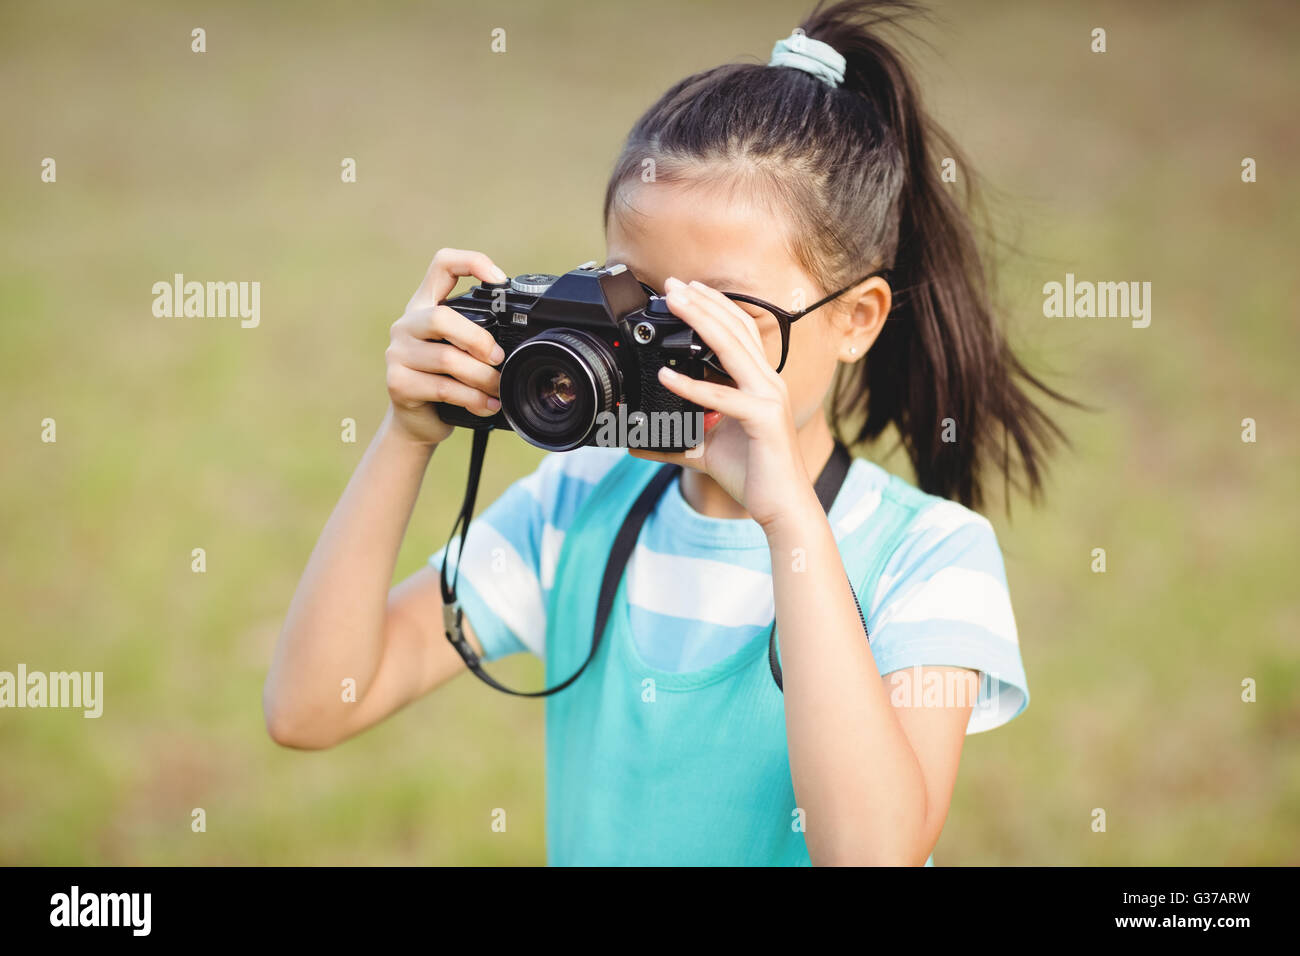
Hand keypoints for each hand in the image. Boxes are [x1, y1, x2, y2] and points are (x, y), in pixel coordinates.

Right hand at [385, 248, 507, 445]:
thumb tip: (524, 341)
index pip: (442, 265)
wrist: (418, 421)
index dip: (471, 262)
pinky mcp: (398, 383)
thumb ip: (478, 335)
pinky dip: (473, 398)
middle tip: (499, 359)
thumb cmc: (446, 379)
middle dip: (478, 340)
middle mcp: (407, 324)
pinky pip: (443, 387)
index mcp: (424, 305)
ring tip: (497, 389)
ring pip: (447, 358)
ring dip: (482, 377)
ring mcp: (397, 353)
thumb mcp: (461, 350)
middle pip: (441, 317)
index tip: (499, 280)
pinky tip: (487, 405)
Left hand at [628, 276, 813, 529]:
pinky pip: (723, 397)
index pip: (738, 330)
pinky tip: (666, 376)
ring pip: (731, 349)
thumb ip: (678, 436)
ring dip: (700, 322)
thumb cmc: (753, 474)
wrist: (782, 507)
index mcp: (759, 382)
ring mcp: (768, 398)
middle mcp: (768, 383)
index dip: (714, 306)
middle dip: (703, 302)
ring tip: (674, 304)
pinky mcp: (763, 420)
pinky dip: (692, 385)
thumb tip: (641, 437)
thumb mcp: (707, 448)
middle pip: (735, 328)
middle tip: (672, 284)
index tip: (685, 289)